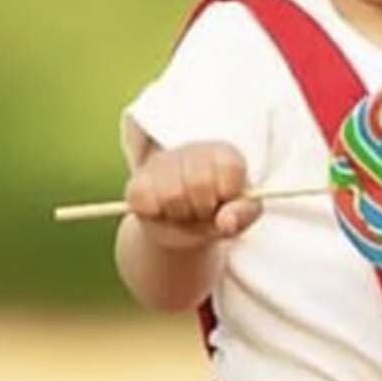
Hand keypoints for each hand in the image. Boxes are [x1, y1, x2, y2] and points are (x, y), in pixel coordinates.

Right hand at [124, 141, 262, 250]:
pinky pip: (144, 202)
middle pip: (199, 182)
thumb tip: (226, 221)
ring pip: (171, 194)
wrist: (185, 230)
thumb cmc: (219, 215)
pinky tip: (164, 211)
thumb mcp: (242, 216)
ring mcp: (160, 163)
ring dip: (180, 214)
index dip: (228, 192)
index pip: (230, 167)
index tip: (224, 198)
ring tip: (184, 211)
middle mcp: (191, 150)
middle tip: (202, 209)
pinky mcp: (137, 182)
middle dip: (204, 207)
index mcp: (223, 153)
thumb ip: (244, 214)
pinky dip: (156, 214)